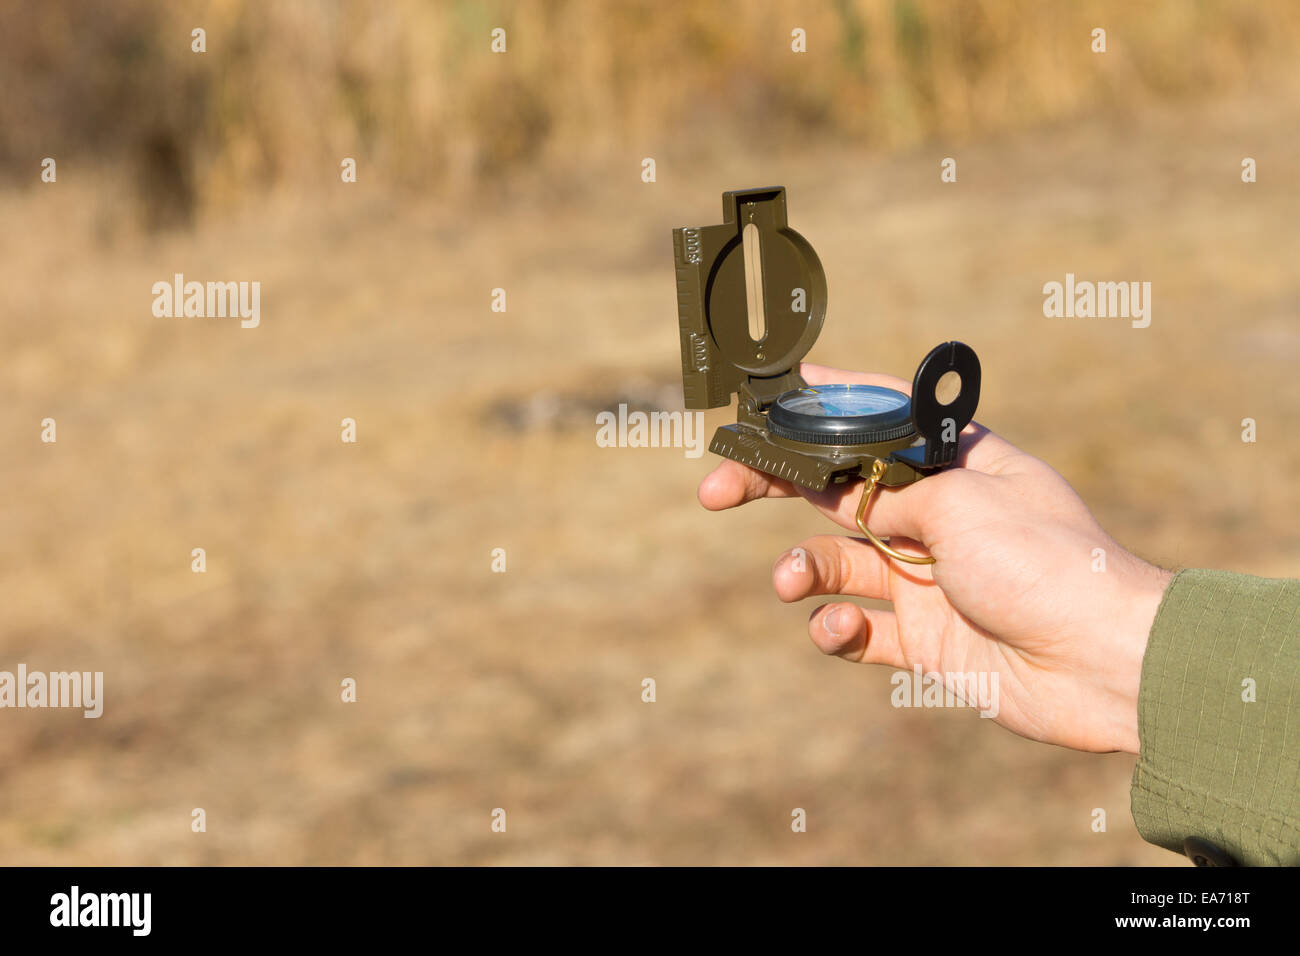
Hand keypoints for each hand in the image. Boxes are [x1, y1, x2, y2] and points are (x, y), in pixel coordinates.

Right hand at [698, 363, 1171, 753]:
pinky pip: (858, 630)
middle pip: (836, 490)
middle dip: (774, 486)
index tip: (778, 389)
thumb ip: (890, 495)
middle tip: (714, 487)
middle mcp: (937, 516)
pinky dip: (834, 628)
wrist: (1100, 664)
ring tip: (789, 581)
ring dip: (801, 567)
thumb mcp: (960, 500)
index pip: (879, 421)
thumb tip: (849, 498)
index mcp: (957, 465)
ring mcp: (927, 579)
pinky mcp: (923, 640)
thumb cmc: (1044, 561)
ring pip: (836, 561)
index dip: (828, 404)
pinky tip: (836, 629)